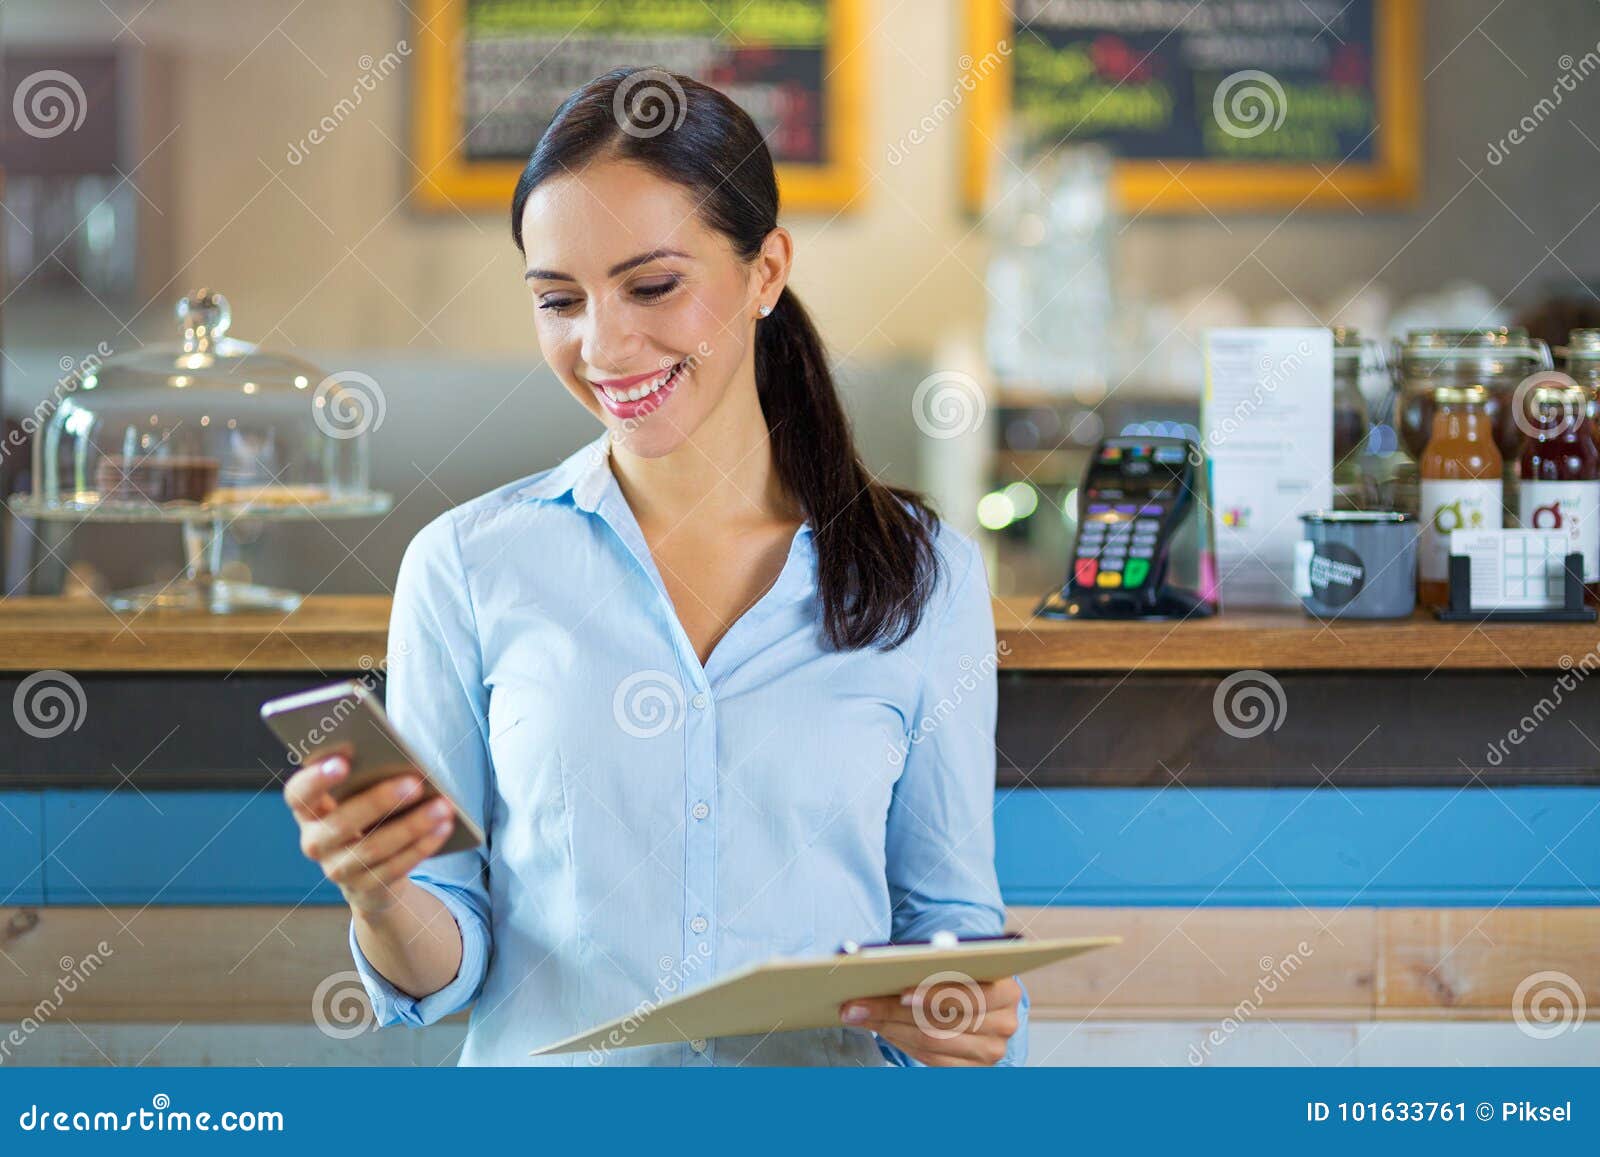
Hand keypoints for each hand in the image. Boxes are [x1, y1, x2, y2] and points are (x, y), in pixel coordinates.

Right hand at [283, 755, 454, 913]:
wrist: (370, 870)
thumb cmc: (367, 815)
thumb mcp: (359, 796)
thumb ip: (367, 778)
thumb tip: (402, 761)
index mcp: (308, 810)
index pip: (298, 794)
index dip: (315, 779)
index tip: (343, 761)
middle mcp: (314, 842)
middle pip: (340, 823)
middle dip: (380, 802)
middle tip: (415, 783)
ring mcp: (336, 869)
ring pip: (372, 849)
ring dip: (412, 826)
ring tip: (443, 807)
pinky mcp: (363, 887)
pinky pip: (393, 868)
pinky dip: (421, 847)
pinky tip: (443, 829)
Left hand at [839, 974, 1021, 1065]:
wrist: (978, 997)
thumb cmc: (962, 973)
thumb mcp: (955, 961)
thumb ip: (933, 960)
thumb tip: (881, 965)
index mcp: (1007, 989)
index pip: (972, 994)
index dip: (935, 994)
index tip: (900, 993)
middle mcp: (1005, 1024)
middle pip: (942, 1022)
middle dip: (893, 1011)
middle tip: (856, 1004)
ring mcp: (991, 1051)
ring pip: (931, 1042)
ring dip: (889, 1027)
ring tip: (858, 1014)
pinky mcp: (974, 1069)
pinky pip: (931, 1060)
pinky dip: (900, 1041)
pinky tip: (879, 1028)